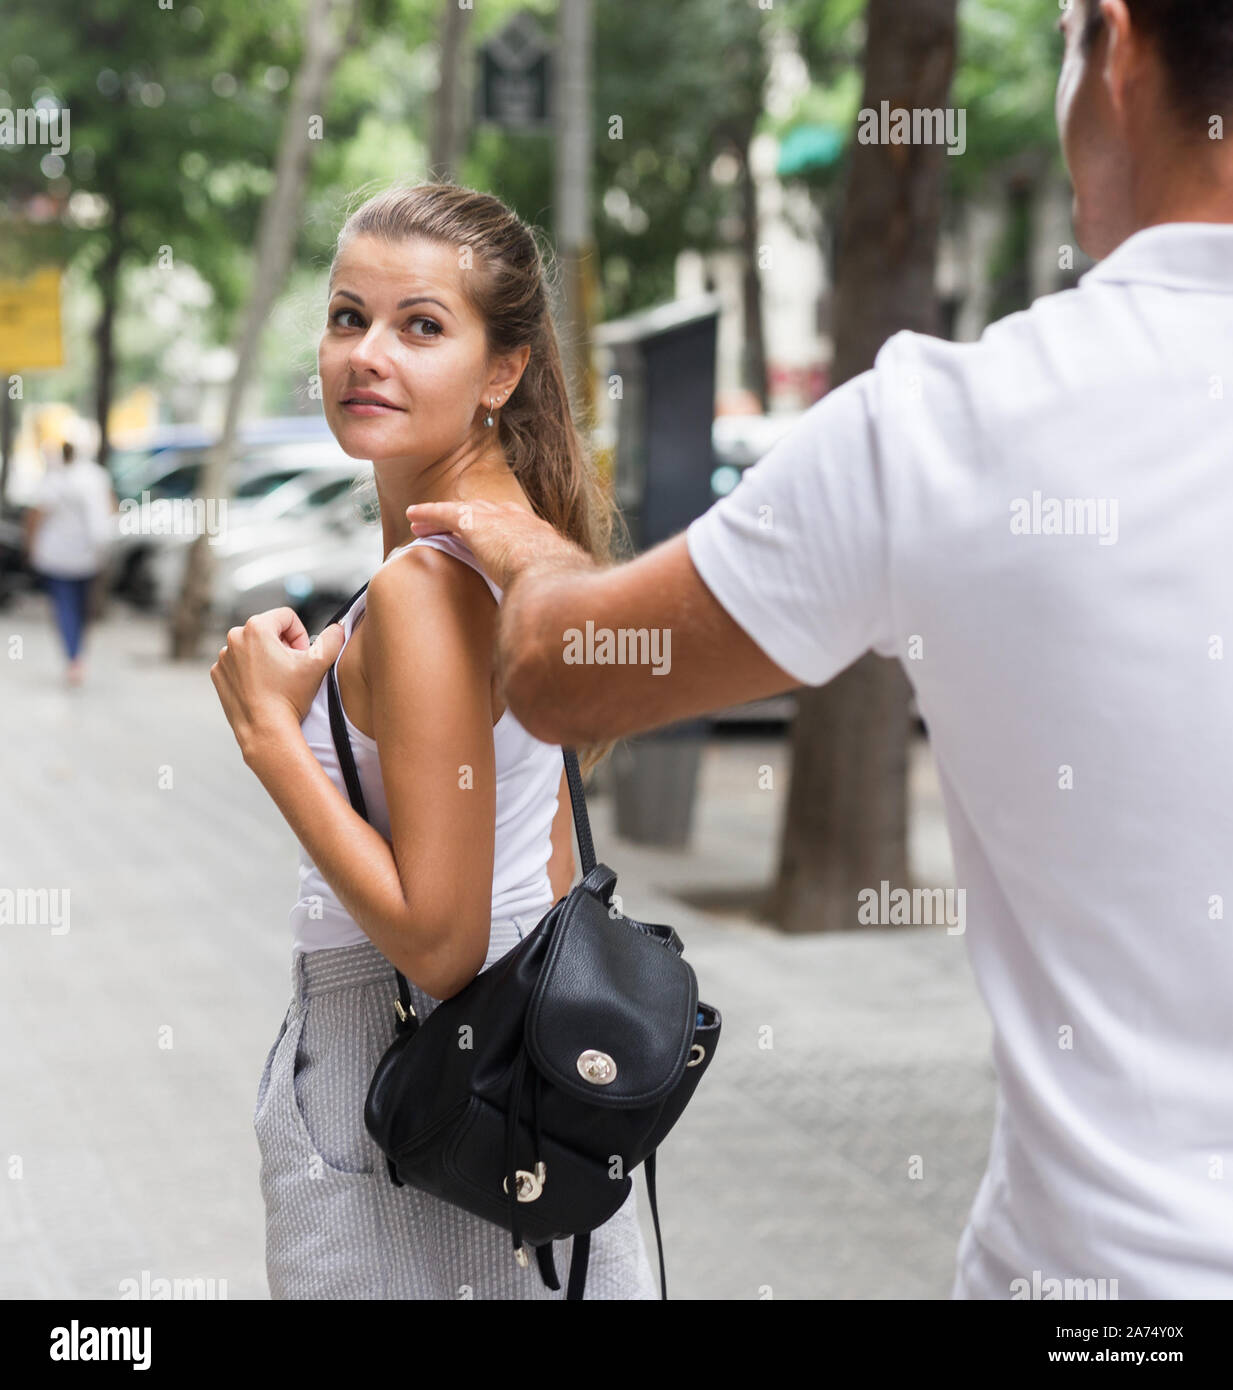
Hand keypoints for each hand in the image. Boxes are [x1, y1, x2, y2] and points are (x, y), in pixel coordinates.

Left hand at [210, 608, 346, 760]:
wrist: (265, 731)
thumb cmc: (289, 698)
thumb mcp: (318, 664)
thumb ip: (332, 639)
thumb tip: (338, 628)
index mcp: (256, 628)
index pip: (287, 617)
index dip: (300, 635)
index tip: (301, 657)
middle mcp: (234, 638)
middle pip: (268, 631)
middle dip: (283, 646)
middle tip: (291, 670)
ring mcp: (223, 658)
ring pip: (253, 647)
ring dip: (266, 658)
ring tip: (277, 681)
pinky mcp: (219, 675)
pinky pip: (238, 664)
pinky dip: (251, 672)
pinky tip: (262, 688)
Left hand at [405, 498, 593, 591]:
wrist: (552, 575)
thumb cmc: (560, 592)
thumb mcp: (557, 595)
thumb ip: (548, 603)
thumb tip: (549, 628)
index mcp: (542, 538)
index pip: (518, 529)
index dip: (501, 531)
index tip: (492, 539)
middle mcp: (520, 522)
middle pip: (489, 513)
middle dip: (470, 518)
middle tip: (454, 527)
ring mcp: (498, 520)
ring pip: (464, 512)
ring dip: (443, 517)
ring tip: (423, 523)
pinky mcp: (475, 524)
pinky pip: (445, 513)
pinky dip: (429, 513)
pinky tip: (412, 514)